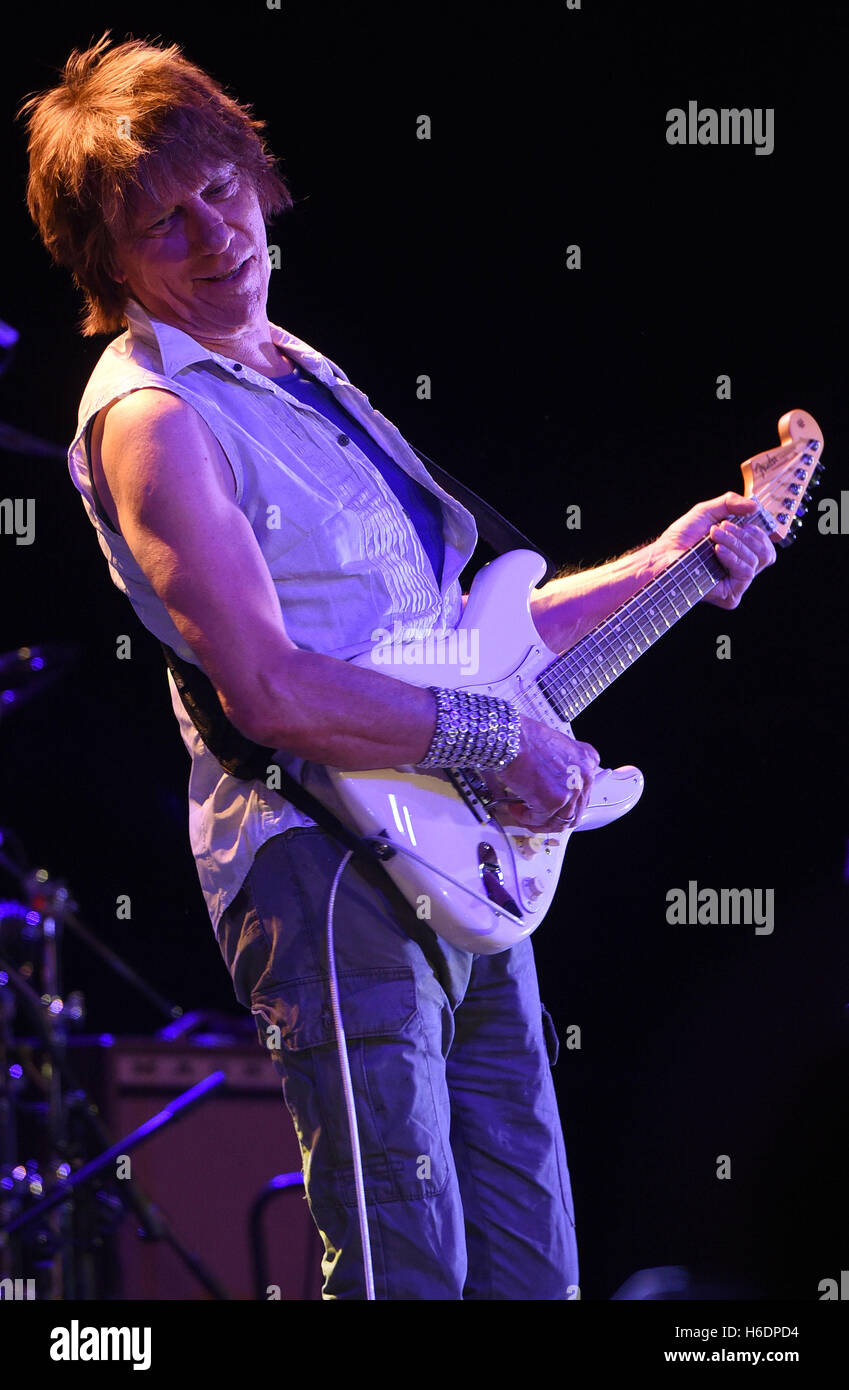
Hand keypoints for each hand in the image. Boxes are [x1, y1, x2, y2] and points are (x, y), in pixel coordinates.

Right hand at [481, 716, 599, 831]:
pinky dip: (526, 818)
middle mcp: (583, 777)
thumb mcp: (555, 745)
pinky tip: (516, 808)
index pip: (584, 792)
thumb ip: (562, 766)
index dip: (567, 802)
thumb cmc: (526, 737)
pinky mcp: (552, 802)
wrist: (511, 738)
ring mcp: (569, 791)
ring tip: (524, 813)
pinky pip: (539, 820)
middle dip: (554, 816)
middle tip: (538, 814)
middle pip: (574, 810)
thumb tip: (553, 782)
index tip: (556, 804)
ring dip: (540, 821)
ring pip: (559, 821)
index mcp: (586, 761)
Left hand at [655, 492, 775, 609]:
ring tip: (713, 535)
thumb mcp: (707, 511)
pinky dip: (733, 557)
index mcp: (742, 554)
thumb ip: (731, 503)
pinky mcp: (730, 595)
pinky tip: (717, 550)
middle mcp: (742, 570)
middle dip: (745, 535)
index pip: (767, 547)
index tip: (743, 522)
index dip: (759, 533)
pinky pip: (745, 573)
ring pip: (755, 561)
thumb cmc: (682, 537)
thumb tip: (755, 506)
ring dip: (735, 542)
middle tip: (721, 527)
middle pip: (766, 553)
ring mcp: (737, 584)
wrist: (663, 555)